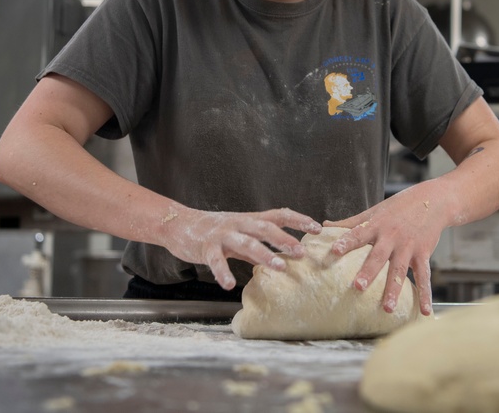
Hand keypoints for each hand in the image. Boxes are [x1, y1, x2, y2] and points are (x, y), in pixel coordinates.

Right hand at [160, 207, 321, 289]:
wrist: (179, 224)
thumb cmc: (214, 230)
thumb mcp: (240, 234)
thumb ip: (258, 244)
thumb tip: (282, 257)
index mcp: (250, 219)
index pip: (279, 214)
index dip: (299, 220)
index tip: (318, 228)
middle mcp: (239, 223)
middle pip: (265, 228)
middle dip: (285, 239)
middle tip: (302, 252)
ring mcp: (222, 234)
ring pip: (246, 242)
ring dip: (264, 254)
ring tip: (279, 268)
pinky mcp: (206, 247)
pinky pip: (216, 260)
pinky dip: (223, 272)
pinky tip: (230, 284)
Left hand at [324, 180, 449, 315]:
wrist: (433, 200)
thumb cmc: (399, 206)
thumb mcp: (374, 210)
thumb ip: (351, 222)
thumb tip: (325, 226)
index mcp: (376, 225)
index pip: (358, 234)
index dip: (346, 242)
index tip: (333, 251)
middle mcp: (392, 237)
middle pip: (378, 256)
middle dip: (368, 271)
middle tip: (358, 287)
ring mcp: (408, 247)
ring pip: (400, 271)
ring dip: (394, 290)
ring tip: (388, 309)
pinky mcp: (423, 254)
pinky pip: (424, 276)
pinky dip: (426, 295)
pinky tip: (425, 311)